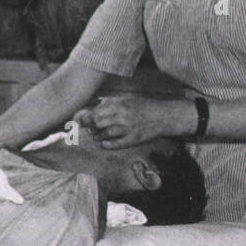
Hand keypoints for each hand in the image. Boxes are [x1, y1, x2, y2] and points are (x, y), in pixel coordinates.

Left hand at [73, 96, 192, 149]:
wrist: (165, 116)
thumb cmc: (144, 107)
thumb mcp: (127, 100)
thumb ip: (111, 102)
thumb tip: (94, 106)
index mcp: (119, 104)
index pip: (95, 112)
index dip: (85, 118)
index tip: (80, 122)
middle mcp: (122, 115)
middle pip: (98, 122)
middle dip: (91, 127)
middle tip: (89, 130)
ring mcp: (129, 127)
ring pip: (106, 133)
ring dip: (98, 136)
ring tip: (96, 137)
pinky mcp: (135, 138)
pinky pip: (118, 143)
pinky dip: (108, 144)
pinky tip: (104, 144)